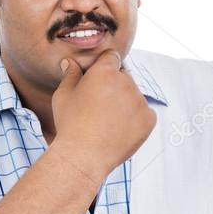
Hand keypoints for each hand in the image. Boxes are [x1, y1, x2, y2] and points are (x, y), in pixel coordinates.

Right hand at [50, 50, 156, 179]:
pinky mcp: (149, 119)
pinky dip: (135, 119)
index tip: (98, 80)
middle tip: (99, 105)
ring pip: (134, 95)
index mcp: (105, 71)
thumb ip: (70, 75)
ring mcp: (140, 101)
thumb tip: (71, 62)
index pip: (111, 57)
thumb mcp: (63, 95)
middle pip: (124, 76)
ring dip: (125, 102)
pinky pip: (144, 113)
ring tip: (106, 121)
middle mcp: (126, 82)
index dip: (104, 67)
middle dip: (114, 85)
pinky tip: (118, 129)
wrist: (84, 156)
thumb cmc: (70, 124)